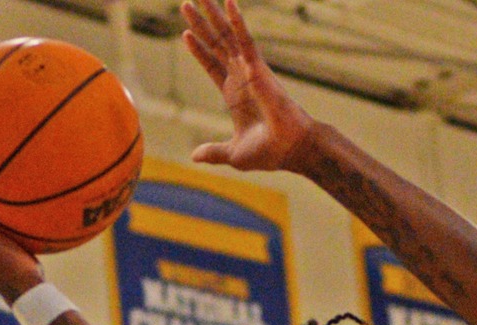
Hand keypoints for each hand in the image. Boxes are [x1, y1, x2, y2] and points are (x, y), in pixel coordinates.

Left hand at [181, 0, 316, 170]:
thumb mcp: (234, 153)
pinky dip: (237, 22)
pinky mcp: (258, 68)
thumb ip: (214, 151)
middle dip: (201, 25)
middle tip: (185, 4)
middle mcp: (241, 77)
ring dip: (212, 17)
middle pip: (216, 45)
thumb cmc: (270, 153)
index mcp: (235, 95)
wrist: (291, 149)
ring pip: (226, 37)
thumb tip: (194, 157)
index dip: (199, 51)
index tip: (186, 34)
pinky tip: (229, 3)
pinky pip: (245, 40)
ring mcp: (250, 70)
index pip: (212, 66)